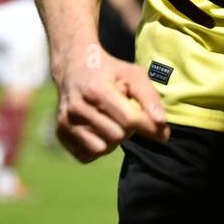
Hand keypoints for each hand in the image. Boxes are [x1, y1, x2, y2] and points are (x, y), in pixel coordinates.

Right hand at [53, 42, 168, 162]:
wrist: (74, 67)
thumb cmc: (109, 71)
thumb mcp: (134, 75)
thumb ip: (150, 99)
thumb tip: (162, 129)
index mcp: (97, 90)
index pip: (129, 120)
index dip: (147, 125)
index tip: (158, 126)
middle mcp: (77, 108)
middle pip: (117, 136)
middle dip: (128, 129)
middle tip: (124, 114)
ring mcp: (65, 122)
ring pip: (103, 148)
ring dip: (113, 139)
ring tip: (111, 121)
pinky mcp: (60, 134)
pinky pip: (87, 156)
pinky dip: (98, 146)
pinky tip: (99, 130)